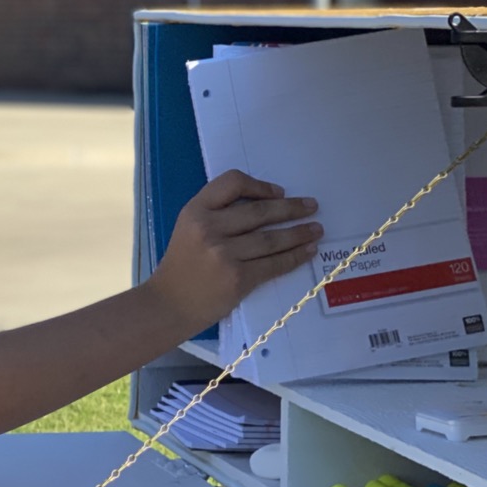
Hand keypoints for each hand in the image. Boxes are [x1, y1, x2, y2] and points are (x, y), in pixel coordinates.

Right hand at [148, 169, 320, 332]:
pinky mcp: (238, 278)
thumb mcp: (189, 227)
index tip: (279, 193)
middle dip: (291, 208)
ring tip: (317, 229)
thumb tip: (266, 203)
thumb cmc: (183, 264)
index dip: (260, 186)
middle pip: (259, 211)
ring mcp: (223, 255)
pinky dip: (294, 257)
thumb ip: (217, 213)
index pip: (232, 183)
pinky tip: (308, 251)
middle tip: (313, 206)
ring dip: (299, 233)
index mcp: (195, 211)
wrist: (170, 303)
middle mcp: (208, 229)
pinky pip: (273, 264)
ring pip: (271, 238)